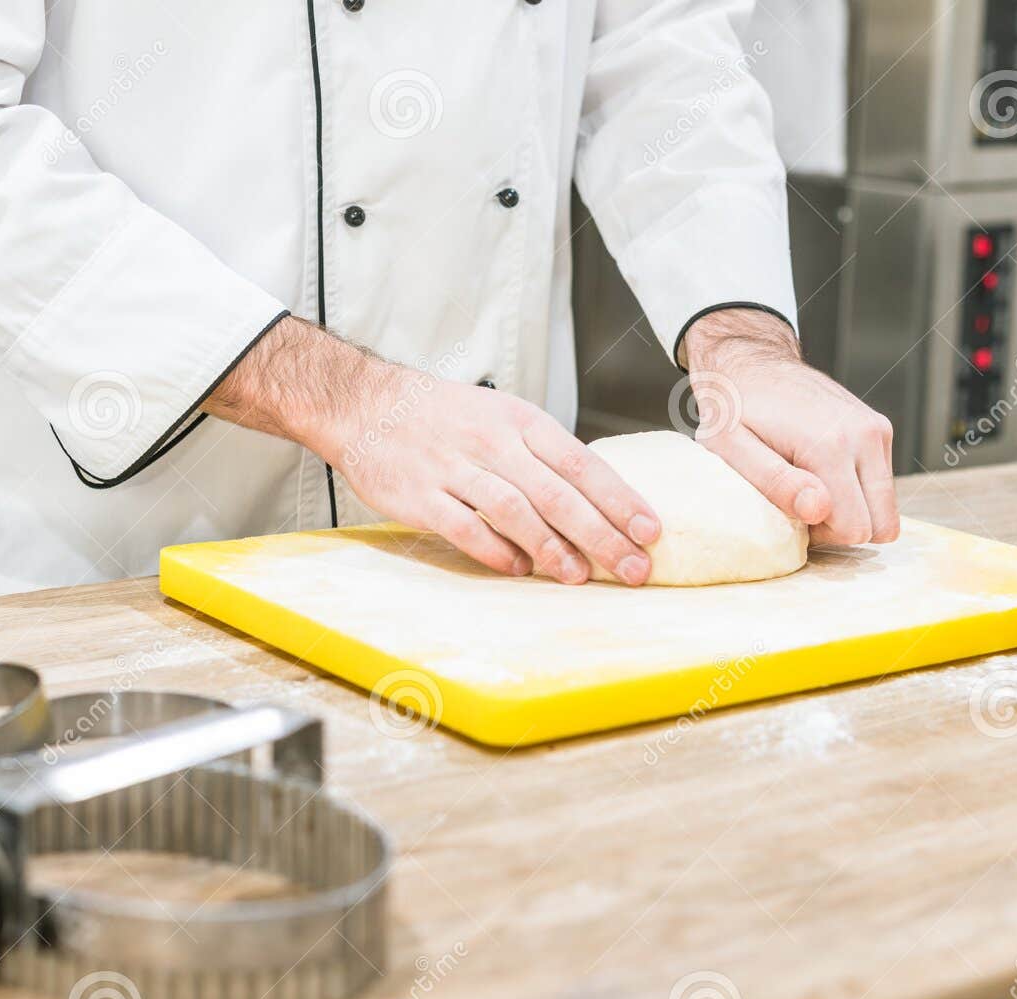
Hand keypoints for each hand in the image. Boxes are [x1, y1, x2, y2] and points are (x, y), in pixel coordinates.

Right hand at [205, 317, 660, 583]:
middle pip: (557, 494)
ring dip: (552, 547)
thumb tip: (597, 503)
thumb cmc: (445, 418)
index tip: (650, 531)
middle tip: (632, 568)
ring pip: (514, 511)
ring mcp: (455, 469)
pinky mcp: (420, 496)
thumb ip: (545, 457)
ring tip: (580, 577)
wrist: (366, 404)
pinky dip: (494, 550)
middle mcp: (493, 443)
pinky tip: (518, 569)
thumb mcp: (503, 417)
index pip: (582, 464)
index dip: (619, 500)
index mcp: (521, 422)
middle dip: (601, 534)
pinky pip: (463, 526)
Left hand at [679, 308, 898, 546]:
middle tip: (798, 501)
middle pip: (880, 524)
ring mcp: (877, 430)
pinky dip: (856, 491)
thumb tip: (819, 510)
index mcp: (831, 445)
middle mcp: (865, 435)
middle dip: (841, 526)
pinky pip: (881, 486)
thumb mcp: (731, 449)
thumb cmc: (734, 408)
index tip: (789, 510)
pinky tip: (821, 472)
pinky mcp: (879, 429)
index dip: (820, 534)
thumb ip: (775, 482)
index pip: (854, 529)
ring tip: (807, 485)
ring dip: (850, 509)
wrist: (751, 361)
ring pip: (884, 508)